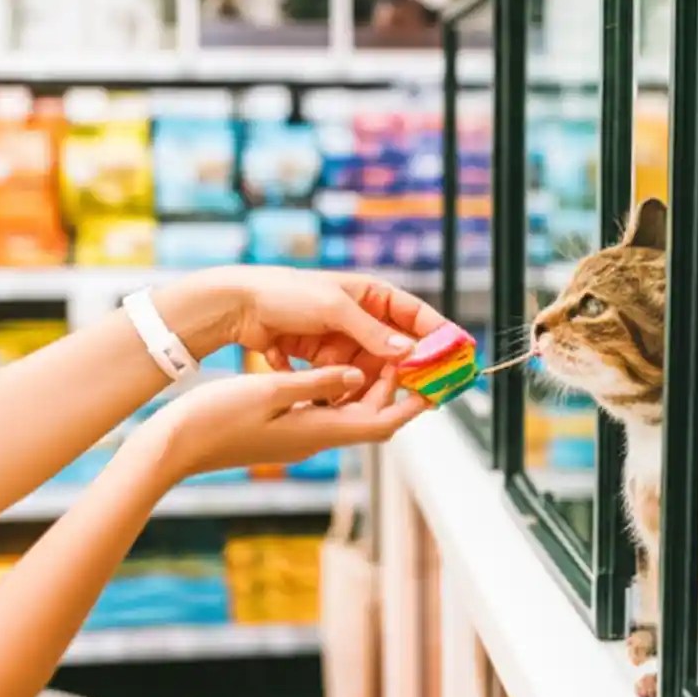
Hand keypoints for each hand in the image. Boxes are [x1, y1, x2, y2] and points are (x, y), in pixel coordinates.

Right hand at [132, 364, 429, 484]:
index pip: (383, 421)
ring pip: (350, 412)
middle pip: (372, 415)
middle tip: (412, 355)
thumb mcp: (272, 391)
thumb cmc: (217, 417)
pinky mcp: (285, 431)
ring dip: (368, 385)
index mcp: (320, 432)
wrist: (174, 446)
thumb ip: (319, 383)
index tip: (436, 380)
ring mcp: (301, 437)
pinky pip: (326, 410)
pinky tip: (338, 365)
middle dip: (396, 387)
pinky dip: (340, 388)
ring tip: (382, 353)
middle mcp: (317, 438)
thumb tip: (357, 375)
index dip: (413, 402)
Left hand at [155, 266, 448, 385]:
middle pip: (397, 351)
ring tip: (374, 402)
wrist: (239, 305)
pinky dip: (342, 389)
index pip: (416, 316)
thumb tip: (408, 351)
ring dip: (371, 385)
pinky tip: (339, 400)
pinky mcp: (322, 359)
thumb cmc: (287, 294)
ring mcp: (342, 341)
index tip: (459, 355)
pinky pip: (342, 379)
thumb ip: (372, 333)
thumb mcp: (335, 309)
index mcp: (372, 296)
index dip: (439, 335)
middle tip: (424, 393)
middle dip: (407, 371)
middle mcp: (361, 320)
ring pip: (370, 371)